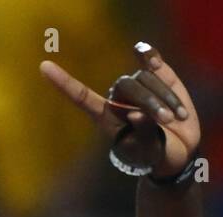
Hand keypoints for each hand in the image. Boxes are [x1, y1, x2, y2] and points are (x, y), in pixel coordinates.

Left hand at [40, 41, 200, 178]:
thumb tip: (137, 114)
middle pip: (128, 85)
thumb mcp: (150, 152)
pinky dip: (153, 59)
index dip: (63, 82)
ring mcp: (138, 86)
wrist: (179, 150)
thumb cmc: (156, 155)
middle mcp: (119, 98)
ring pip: (147, 78)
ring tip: (176, 118)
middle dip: (150, 102)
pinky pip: (152, 60)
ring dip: (165, 98)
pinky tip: (147, 55)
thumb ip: (144, 135)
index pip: (81, 96)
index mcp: (106, 117)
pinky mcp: (160, 77)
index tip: (44, 67)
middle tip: (166, 121)